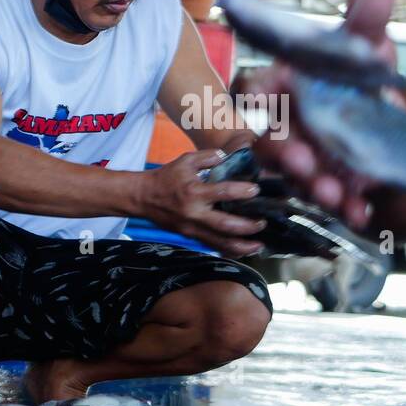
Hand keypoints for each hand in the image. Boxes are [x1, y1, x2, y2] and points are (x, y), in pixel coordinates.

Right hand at [136, 148, 266, 256]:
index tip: (256, 190)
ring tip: (259, 245)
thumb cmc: (165, 178)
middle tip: (263, 223)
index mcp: (194, 192)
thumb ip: (208, 156)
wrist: (142, 197)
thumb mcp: (185, 160)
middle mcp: (194, 213)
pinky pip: (211, 245)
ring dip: (241, 246)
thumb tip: (226, 156)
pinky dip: (228, 250)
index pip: (223, 193)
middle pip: (226, 225)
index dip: (242, 192)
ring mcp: (191, 227)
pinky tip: (242, 250)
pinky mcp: (189, 235)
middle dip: (248, 226)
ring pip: (220, 242)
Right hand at [242, 0, 405, 231]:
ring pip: (296, 179)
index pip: (259, 90)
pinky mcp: (332, 192)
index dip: (259, 91)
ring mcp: (309, 165)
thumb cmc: (367, 89)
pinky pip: (332, 206)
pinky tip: (360, 209)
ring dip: (311, 185)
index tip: (266, 92)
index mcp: (292, 92)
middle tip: (304, 158)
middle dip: (284, 152)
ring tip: (332, 191)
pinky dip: (345, 208)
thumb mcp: (369, 51)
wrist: (402, 138)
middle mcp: (293, 130)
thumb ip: (366, 19)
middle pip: (272, 143)